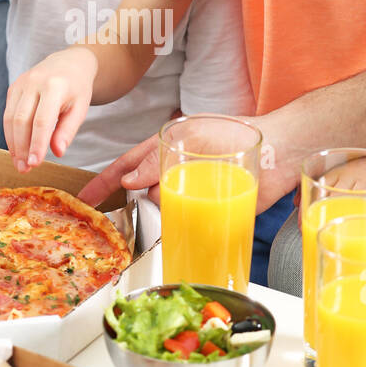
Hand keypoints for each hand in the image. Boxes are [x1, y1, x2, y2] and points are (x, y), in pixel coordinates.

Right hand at [4, 48, 97, 171]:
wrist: (69, 63)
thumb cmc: (77, 89)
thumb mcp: (80, 108)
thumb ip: (68, 130)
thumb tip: (57, 153)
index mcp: (55, 86)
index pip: (42, 120)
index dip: (36, 144)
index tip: (35, 164)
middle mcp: (34, 82)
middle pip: (21, 121)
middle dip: (21, 148)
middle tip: (25, 169)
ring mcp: (21, 83)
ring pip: (10, 118)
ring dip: (13, 144)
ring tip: (19, 164)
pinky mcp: (13, 87)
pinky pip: (7, 114)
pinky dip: (10, 134)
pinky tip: (16, 149)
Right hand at [79, 118, 303, 215]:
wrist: (279, 150)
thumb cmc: (237, 132)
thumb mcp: (190, 136)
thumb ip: (157, 158)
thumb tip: (131, 180)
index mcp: (166, 147)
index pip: (126, 164)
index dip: (104, 181)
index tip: (85, 197)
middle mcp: (176, 170)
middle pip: (141, 190)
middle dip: (128, 202)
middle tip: (108, 218)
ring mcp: (192, 191)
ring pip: (162, 207)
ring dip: (157, 214)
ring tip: (154, 219)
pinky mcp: (210, 209)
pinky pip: (186, 222)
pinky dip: (178, 229)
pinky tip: (175, 234)